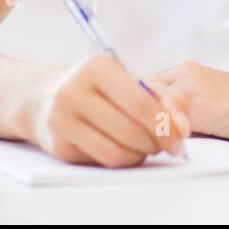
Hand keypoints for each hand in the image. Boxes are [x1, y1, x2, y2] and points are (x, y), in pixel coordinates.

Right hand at [25, 55, 191, 166]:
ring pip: (117, 151)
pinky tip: (130, 150)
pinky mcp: (59, 145)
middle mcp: (74, 91)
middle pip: (130, 129)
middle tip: (170, 146)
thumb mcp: (128, 79)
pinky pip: (103, 160)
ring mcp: (62, 120)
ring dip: (142, 153)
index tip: (181, 136)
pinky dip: (125, 159)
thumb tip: (182, 125)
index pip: (140, 102)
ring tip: (149, 146)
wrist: (46, 97)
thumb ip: (164, 96)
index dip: (165, 123)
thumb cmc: (98, 87)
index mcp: (96, 67)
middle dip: (157, 142)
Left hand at [143, 62, 228, 144]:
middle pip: (139, 93)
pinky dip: (163, 137)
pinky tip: (174, 150)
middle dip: (136, 116)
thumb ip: (185, 111)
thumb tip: (155, 131)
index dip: (135, 106)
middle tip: (144, 139)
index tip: (139, 126)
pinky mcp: (201, 105)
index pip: (142, 86)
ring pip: (148, 107)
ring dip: (149, 128)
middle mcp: (186, 73)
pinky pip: (166, 122)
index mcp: (188, 71)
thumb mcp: (214, 104)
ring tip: (158, 146)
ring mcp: (192, 87)